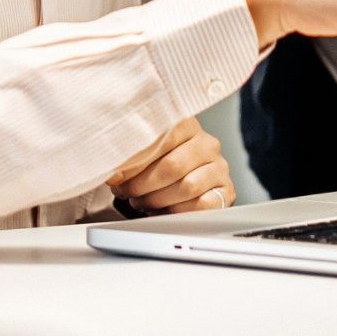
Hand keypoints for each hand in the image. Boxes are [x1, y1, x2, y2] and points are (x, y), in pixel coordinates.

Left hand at [106, 117, 234, 214]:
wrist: (183, 178)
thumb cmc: (158, 161)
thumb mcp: (144, 150)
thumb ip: (130, 155)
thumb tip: (110, 170)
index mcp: (187, 124)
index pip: (164, 137)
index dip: (137, 160)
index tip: (117, 175)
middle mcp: (207, 143)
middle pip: (173, 166)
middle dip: (143, 184)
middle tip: (126, 192)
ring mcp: (219, 167)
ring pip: (187, 187)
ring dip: (157, 199)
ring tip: (141, 201)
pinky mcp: (226, 192)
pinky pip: (203, 205)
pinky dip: (178, 211)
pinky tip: (163, 210)